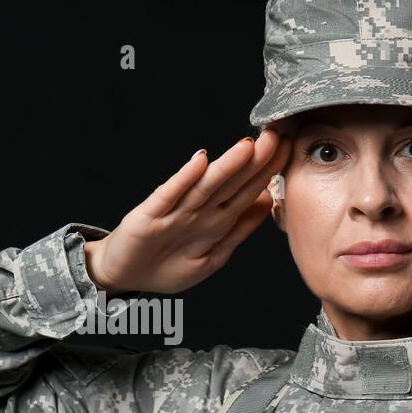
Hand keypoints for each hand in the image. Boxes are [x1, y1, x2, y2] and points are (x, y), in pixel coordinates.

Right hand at [83, 128, 291, 295]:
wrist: (121, 276)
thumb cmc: (165, 266)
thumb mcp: (212, 255)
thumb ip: (239, 229)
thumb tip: (268, 201)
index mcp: (216, 220)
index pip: (247, 191)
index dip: (267, 172)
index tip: (290, 150)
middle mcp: (197, 211)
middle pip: (231, 183)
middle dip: (254, 162)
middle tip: (277, 136)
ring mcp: (173, 211)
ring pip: (206, 186)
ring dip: (226, 166)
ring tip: (247, 146)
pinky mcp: (149, 216)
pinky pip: (169, 196)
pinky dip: (184, 178)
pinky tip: (199, 160)